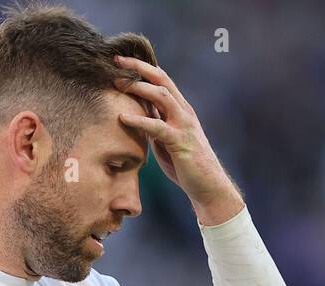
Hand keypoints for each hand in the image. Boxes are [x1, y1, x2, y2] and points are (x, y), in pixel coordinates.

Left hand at [113, 54, 244, 225]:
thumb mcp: (166, 140)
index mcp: (180, 109)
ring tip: (117, 84)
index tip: (121, 61)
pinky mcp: (180, 141)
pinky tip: (122, 117)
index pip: (162, 80)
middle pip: (161, 79)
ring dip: (138, 87)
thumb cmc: (186, 165)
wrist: (208, 186)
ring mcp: (183, 125)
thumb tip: (137, 115)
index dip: (142, 68)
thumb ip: (156, 124)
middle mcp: (183, 112)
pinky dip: (139, 119)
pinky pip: (157, 126)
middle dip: (138, 68)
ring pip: (161, 95)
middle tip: (116, 60)